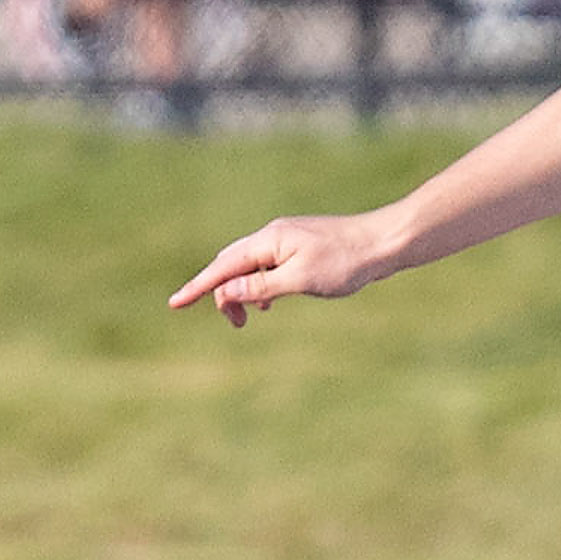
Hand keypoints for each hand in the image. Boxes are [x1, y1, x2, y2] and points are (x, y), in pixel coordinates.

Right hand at [170, 212, 398, 327]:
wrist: (385, 242)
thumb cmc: (346, 262)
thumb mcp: (300, 280)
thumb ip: (260, 287)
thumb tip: (224, 292)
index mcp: (267, 241)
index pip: (222, 267)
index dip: (197, 287)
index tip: (175, 304)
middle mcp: (272, 235)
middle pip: (232, 265)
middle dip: (223, 293)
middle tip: (235, 323)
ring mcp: (287, 239)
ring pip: (251, 266)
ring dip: (244, 291)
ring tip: (251, 316)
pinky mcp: (302, 246)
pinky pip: (269, 265)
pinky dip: (262, 284)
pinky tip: (271, 300)